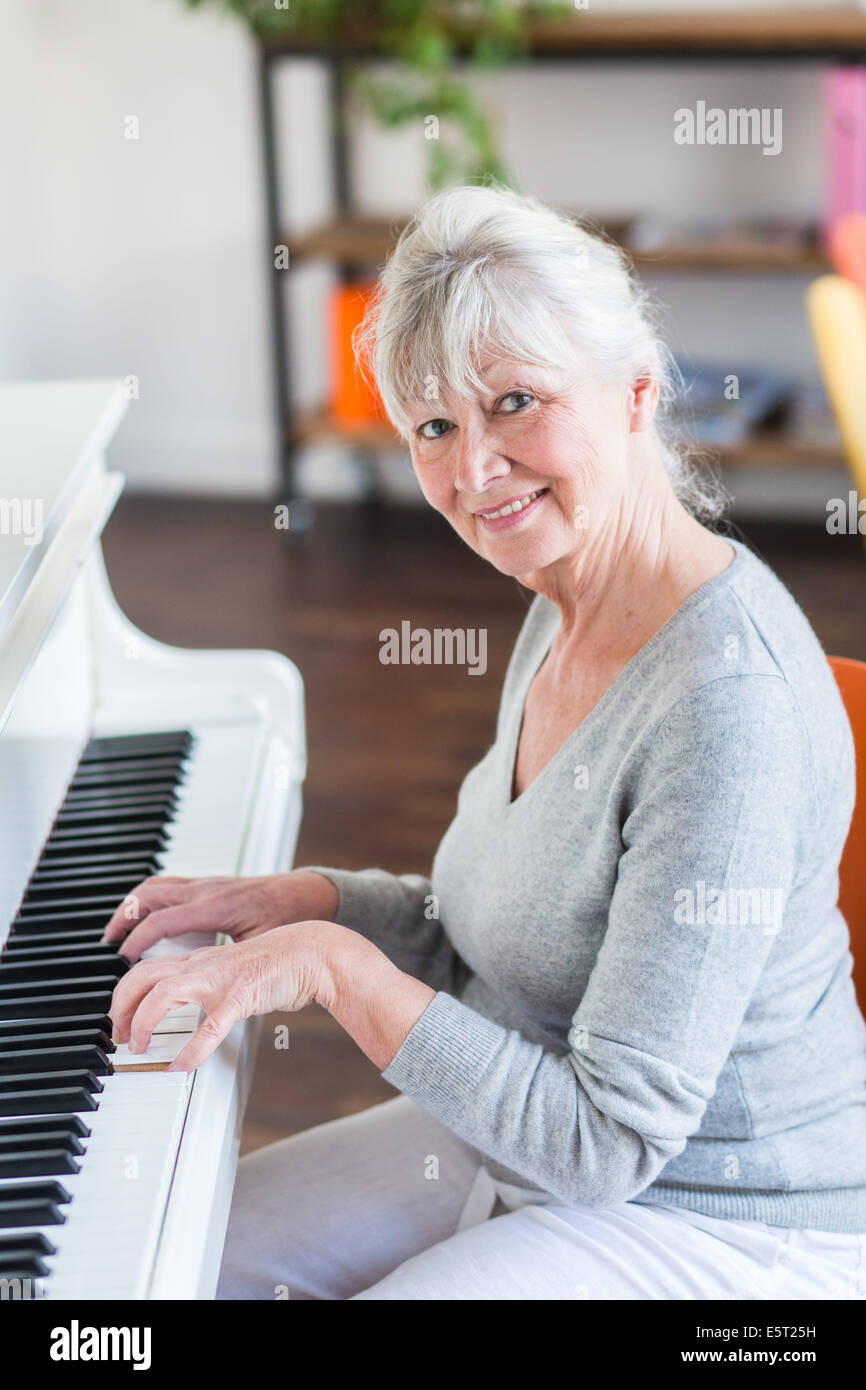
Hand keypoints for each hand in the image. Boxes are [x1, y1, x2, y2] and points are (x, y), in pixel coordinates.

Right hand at [101, 870, 338, 962]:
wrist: (311, 894)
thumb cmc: (291, 919)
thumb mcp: (260, 948)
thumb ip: (231, 970)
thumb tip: (213, 1007)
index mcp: (214, 907)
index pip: (161, 921)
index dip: (136, 940)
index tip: (120, 959)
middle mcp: (206, 890)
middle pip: (149, 895)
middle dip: (123, 917)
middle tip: (108, 942)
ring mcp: (208, 883)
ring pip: (156, 886)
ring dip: (133, 906)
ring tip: (119, 930)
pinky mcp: (212, 884)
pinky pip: (171, 886)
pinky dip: (152, 900)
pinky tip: (150, 919)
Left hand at [110, 920, 336, 1072]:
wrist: (312, 952)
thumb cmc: (277, 963)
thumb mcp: (232, 970)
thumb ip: (209, 983)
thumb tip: (190, 1007)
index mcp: (199, 960)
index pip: (146, 969)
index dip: (124, 993)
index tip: (120, 1019)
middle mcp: (202, 965)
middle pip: (142, 975)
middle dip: (121, 1006)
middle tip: (119, 1035)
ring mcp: (220, 979)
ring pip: (164, 993)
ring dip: (143, 1021)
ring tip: (139, 1046)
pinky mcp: (241, 996)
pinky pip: (209, 1027)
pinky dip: (191, 1050)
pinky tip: (181, 1067)